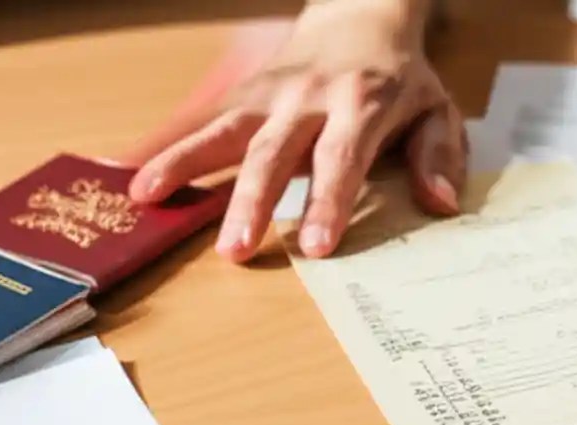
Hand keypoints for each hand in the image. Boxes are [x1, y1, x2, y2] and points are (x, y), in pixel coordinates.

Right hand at [129, 1, 464, 260]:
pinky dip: (166, 147)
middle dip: (252, 202)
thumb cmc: (401, 79)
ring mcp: (268, 93)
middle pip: (274, 151)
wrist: (361, 16)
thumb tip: (441, 203)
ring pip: (224, 131)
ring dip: (185, 165)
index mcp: (362, 104)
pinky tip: (135, 177)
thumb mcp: (438, 110)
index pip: (341, 159)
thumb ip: (438, 156)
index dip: (327, 202)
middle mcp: (309, 97)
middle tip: (234, 250)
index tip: (314, 246)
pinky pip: (201, 122)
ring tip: (149, 201)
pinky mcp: (242, 95)